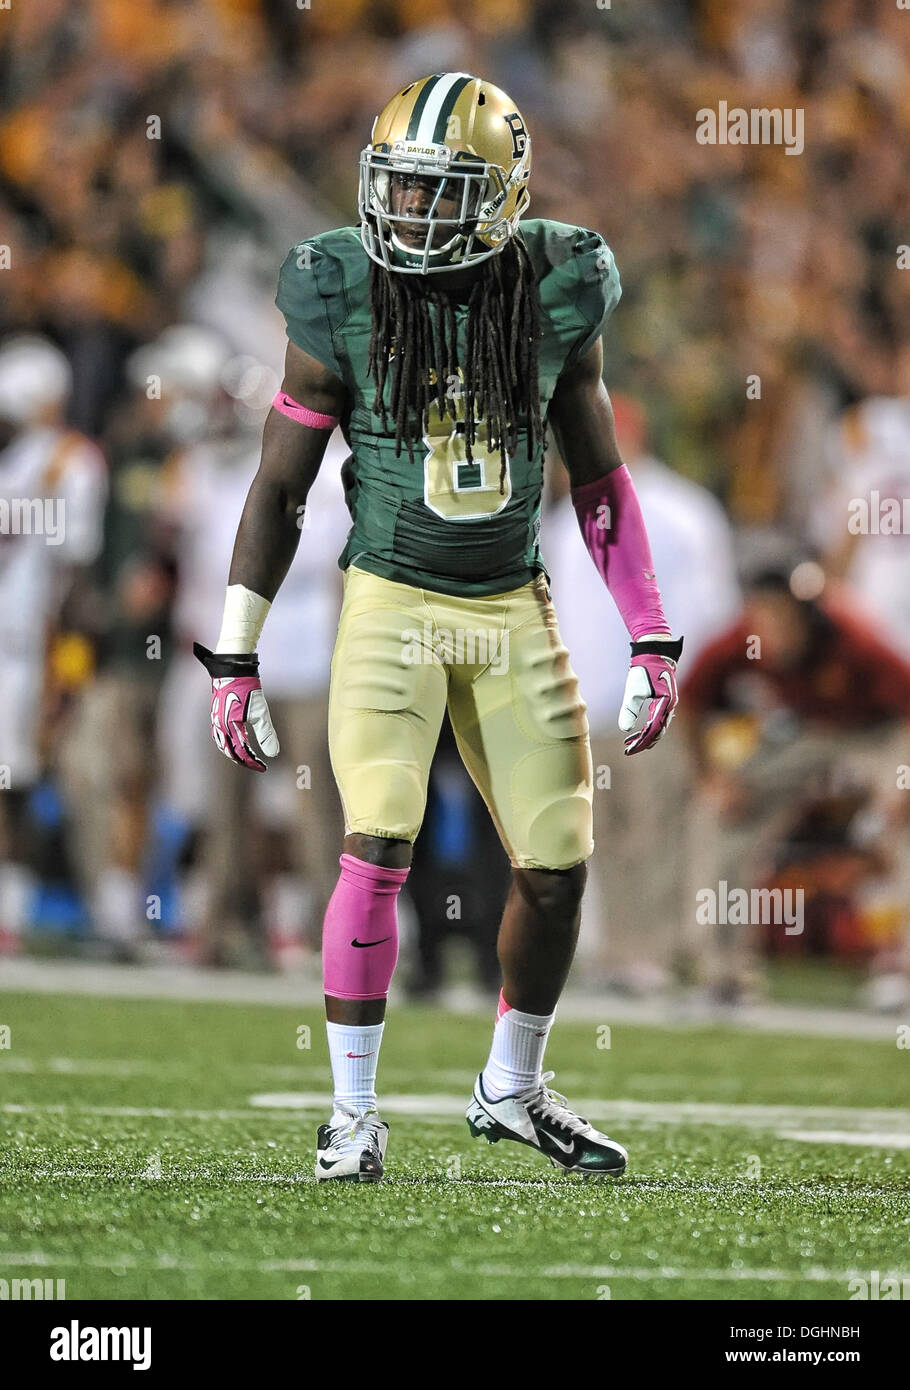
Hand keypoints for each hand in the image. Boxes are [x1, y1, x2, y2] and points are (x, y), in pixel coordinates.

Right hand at [193, 642, 278, 771]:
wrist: (233, 670)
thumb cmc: (248, 689)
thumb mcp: (261, 713)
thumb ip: (266, 735)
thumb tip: (274, 754)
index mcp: (229, 728)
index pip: (241, 752)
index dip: (253, 762)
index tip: (264, 768)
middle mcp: (219, 727)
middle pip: (229, 751)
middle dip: (242, 760)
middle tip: (256, 765)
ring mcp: (215, 720)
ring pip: (222, 744)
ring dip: (233, 753)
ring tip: (244, 758)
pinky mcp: (216, 714)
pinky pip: (219, 735)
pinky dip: (227, 743)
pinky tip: (234, 742)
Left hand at [619, 635, 683, 754]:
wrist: (654, 652)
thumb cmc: (644, 669)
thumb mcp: (634, 689)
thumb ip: (630, 710)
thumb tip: (624, 730)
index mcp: (666, 704)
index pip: (653, 730)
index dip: (640, 742)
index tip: (628, 750)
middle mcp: (670, 706)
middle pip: (658, 731)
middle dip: (643, 742)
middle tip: (628, 750)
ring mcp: (669, 703)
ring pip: (658, 726)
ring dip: (645, 735)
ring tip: (630, 742)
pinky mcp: (665, 700)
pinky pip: (658, 718)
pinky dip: (648, 726)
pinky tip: (638, 730)